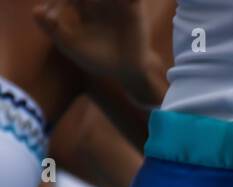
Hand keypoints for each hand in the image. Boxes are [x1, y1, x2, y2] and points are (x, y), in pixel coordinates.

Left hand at [34, 0, 159, 97]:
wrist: (126, 71)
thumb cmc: (98, 60)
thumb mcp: (71, 46)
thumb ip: (52, 29)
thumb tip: (35, 11)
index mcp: (84, 6)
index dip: (59, 2)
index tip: (53, 20)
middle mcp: (100, 1)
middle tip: (77, 7)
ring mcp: (117, 3)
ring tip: (90, 6)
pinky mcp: (134, 8)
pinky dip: (121, 0)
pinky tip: (110, 6)